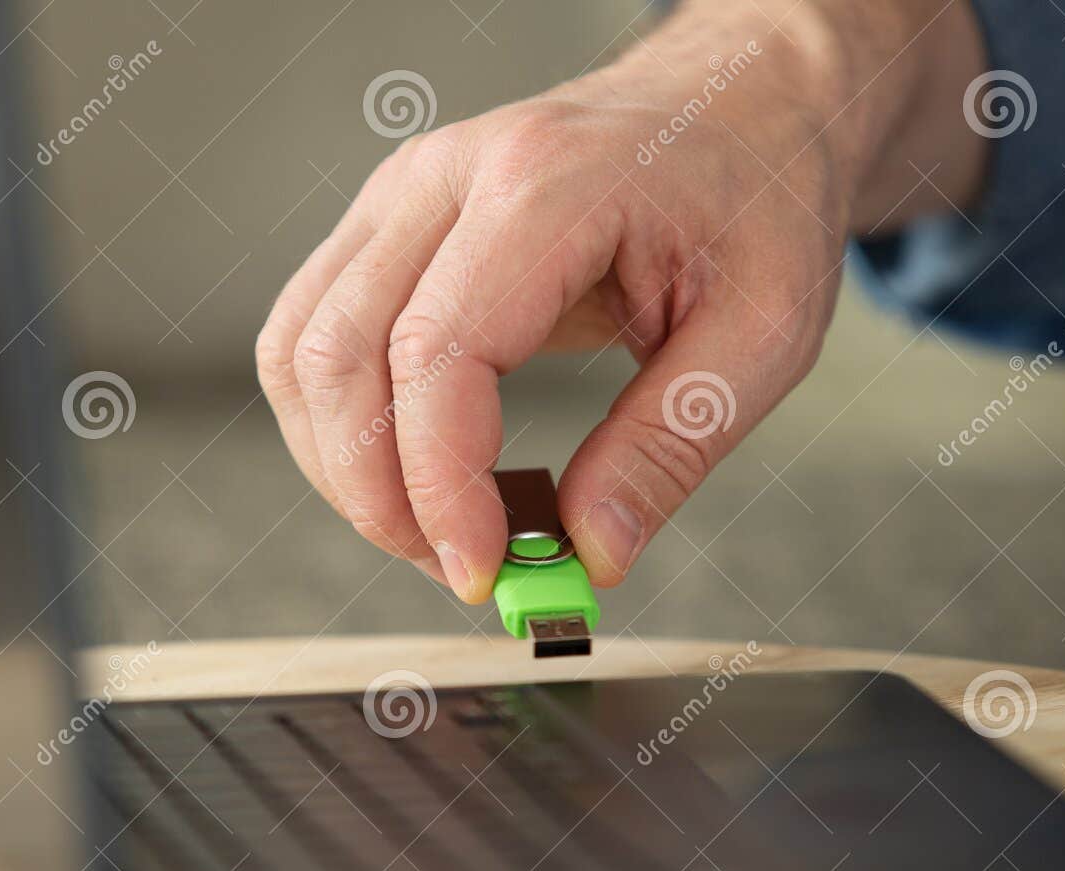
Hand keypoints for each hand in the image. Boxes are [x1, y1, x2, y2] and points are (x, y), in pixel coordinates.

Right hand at [255, 0, 986, 601]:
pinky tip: (411, 473)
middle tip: (467, 570)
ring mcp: (406, 194)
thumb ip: (671, 445)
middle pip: (340, 357)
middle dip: (382, 496)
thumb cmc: (756, 195)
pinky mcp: (393, 225)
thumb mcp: (763, 331)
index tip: (482, 573)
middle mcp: (449, 177)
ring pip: (302, 350)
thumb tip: (591, 551)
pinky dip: (342, 423)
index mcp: (548, 186)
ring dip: (347, 467)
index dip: (438, 485)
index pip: (437, 352)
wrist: (737, 103)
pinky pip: (315, 334)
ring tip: (440, 533)